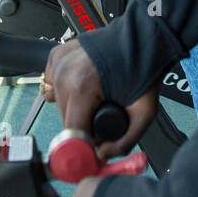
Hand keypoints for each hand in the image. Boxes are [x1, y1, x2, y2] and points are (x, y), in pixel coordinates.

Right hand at [44, 41, 159, 162]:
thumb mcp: (144, 112)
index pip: (72, 132)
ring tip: (96, 97)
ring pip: (58, 102)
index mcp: (82, 86)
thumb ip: (124, 142)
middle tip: (103, 116)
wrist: (142, 40)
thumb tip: (101, 156)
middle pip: (65, 118)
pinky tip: (84, 85)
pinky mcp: (56, 55)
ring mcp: (58, 62)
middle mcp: (65, 72)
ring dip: (74, 107)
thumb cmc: (144, 70)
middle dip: (83, 125)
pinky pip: (53, 84)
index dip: (84, 146)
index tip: (92, 152)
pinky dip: (65, 89)